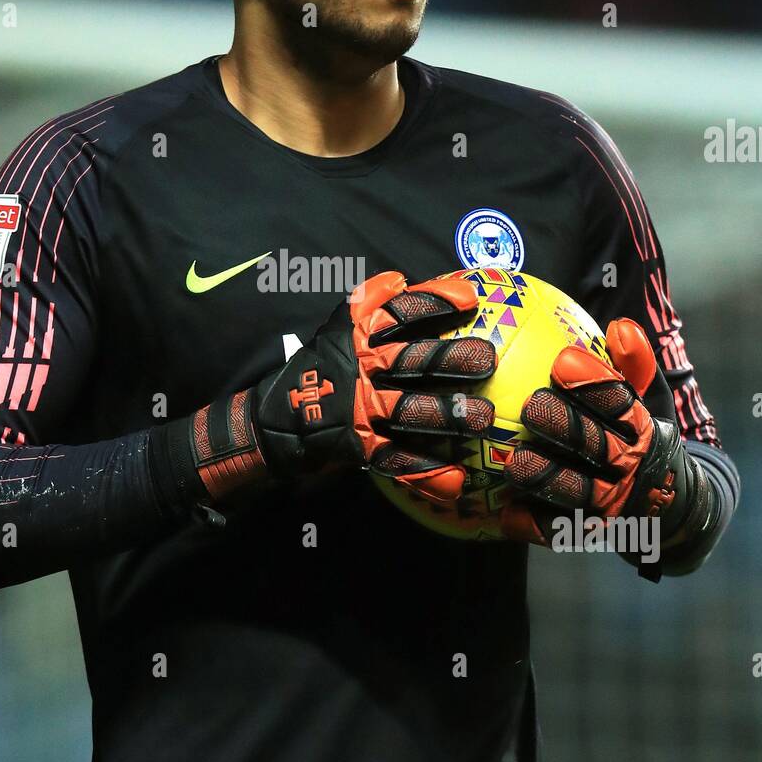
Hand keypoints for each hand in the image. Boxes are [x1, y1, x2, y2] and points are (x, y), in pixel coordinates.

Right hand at [171, 270, 497, 511]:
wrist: (274, 421)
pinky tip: (456, 482)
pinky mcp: (358, 444)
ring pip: (408, 409)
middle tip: (487, 360)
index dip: (433, 301)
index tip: (471, 298)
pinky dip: (425, 472)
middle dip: (449, 358)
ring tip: (482, 419)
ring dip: (445, 414)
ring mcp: (360, 408)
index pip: (399, 312)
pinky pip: (396, 459)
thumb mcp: (337, 329)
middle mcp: (361, 369)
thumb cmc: (320, 369)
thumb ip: (368, 304)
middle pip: (410, 360)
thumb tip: (400, 279)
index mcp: (359, 336)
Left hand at [500, 318, 714, 555]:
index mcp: (644, 431)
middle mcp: (630, 470)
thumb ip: (631, 366)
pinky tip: (505, 512)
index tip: (561, 362)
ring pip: (578, 492)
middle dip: (567, 428)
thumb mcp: (642, 401)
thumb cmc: (635, 436)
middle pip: (598, 448)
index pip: (622, 405)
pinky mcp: (590, 532)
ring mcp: (612, 505)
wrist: (665, 505)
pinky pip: (560, 530)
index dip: (595, 384)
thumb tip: (622, 327)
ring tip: (515, 463)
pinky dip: (534, 523)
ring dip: (547, 477)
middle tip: (531, 407)